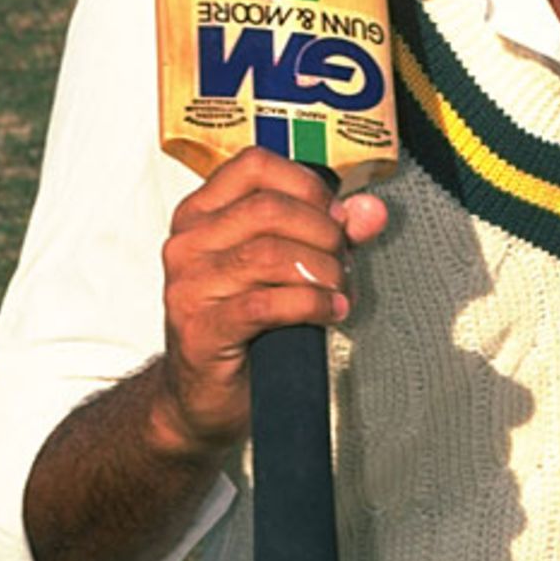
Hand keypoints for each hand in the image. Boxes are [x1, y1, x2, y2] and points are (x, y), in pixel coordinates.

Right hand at [156, 146, 386, 455]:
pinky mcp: (201, 328)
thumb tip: (372, 210)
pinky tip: (330, 312)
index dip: (306, 184)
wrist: (204, 396)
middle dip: (323, 232)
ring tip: (338, 290)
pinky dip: (311, 304)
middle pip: (269, 209)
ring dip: (322, 271)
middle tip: (344, 261)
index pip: (254, 164)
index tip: (335, 214)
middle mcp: (188, 242)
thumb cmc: (245, 323)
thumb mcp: (288, 264)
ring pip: (270, 254)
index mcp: (202, 212)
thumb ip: (331, 230)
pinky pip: (266, 303)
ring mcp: (188, 285)